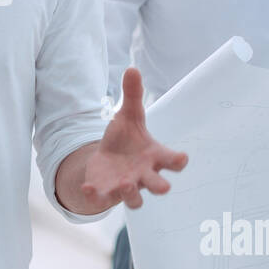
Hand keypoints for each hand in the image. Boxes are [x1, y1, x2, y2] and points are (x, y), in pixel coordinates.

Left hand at [82, 67, 187, 209]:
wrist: (107, 159)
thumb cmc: (125, 138)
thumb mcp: (128, 115)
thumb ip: (132, 96)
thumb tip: (132, 68)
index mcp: (154, 156)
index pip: (172, 161)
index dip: (178, 161)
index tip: (182, 158)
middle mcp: (144, 175)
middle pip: (158, 186)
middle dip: (160, 186)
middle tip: (164, 187)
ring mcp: (127, 187)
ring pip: (135, 200)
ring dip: (131, 194)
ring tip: (125, 183)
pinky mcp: (108, 193)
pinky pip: (103, 200)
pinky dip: (96, 196)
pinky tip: (87, 187)